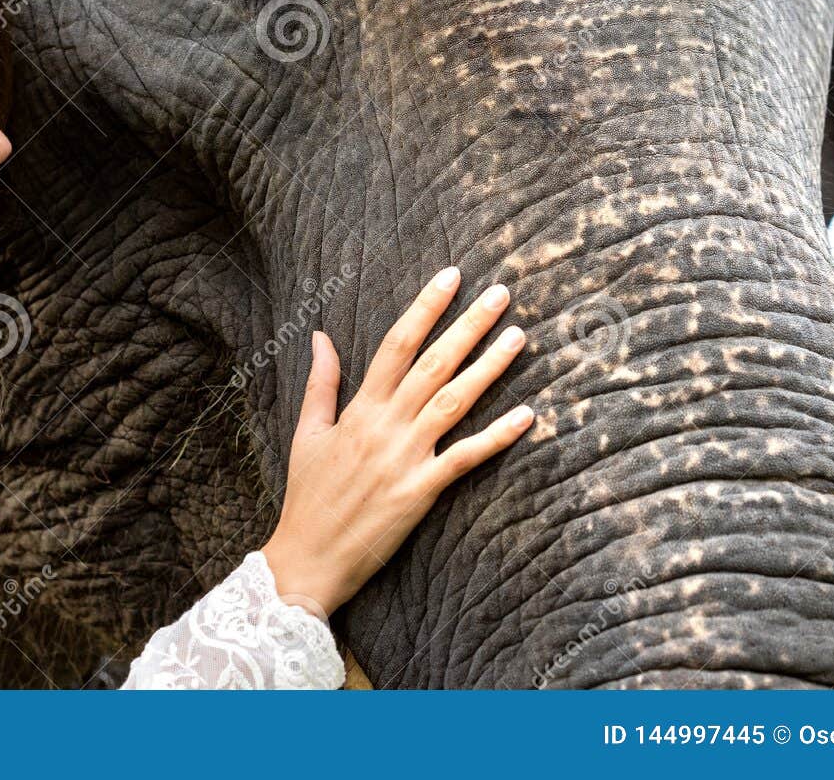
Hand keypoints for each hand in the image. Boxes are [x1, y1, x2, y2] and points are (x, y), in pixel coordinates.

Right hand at [259, 266, 532, 618]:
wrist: (308, 557)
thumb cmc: (308, 496)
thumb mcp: (307, 433)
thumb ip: (321, 382)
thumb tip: (320, 335)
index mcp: (359, 409)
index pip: (396, 344)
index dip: (425, 307)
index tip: (450, 277)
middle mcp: (384, 426)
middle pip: (433, 363)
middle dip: (468, 325)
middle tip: (501, 293)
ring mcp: (405, 458)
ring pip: (454, 401)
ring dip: (489, 367)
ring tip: (518, 336)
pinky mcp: (421, 492)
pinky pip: (465, 459)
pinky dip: (497, 437)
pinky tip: (527, 415)